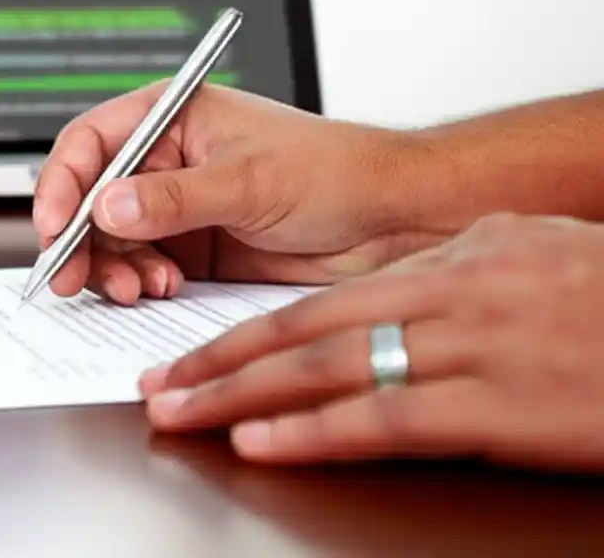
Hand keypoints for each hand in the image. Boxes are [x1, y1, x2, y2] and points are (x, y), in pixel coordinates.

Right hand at [32, 84, 442, 303]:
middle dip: (78, 239)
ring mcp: (175, 208)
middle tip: (72, 277)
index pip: (90, 143)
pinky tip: (161, 290)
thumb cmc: (337, 172)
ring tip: (137, 289)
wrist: (391, 223)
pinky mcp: (191, 250)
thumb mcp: (249, 181)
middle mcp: (164, 161)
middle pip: (88, 198)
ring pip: (108, 241)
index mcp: (171, 118)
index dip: (62, 183)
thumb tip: (107, 208)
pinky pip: (140, 268)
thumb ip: (173, 198)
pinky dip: (138, 283)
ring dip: (112, 268)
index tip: (55, 225)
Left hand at [138, 213, 603, 471]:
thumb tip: (393, 295)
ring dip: (240, 394)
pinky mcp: (502, 403)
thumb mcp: (540, 258)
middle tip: (157, 383)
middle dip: (218, 360)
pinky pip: (385, 417)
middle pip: (305, 330)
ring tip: (181, 413)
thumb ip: (461, 272)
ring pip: (327, 368)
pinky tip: (263, 439)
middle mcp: (453, 292)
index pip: (322, 299)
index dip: (247, 330)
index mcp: (456, 260)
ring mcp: (475, 345)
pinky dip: (314, 431)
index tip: (194, 352)